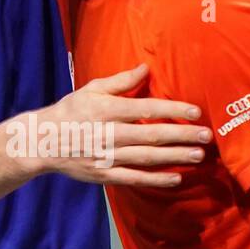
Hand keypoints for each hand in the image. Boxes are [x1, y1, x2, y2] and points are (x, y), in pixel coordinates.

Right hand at [27, 64, 211, 187]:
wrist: (42, 142)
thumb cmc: (70, 112)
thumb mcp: (91, 90)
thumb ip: (121, 81)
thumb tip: (146, 68)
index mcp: (108, 109)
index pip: (147, 108)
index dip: (173, 109)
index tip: (196, 111)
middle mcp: (109, 133)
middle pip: (153, 134)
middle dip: (182, 135)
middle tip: (206, 136)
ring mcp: (107, 156)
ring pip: (147, 157)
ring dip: (175, 157)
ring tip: (198, 155)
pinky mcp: (104, 175)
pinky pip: (134, 178)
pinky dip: (155, 179)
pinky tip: (175, 178)